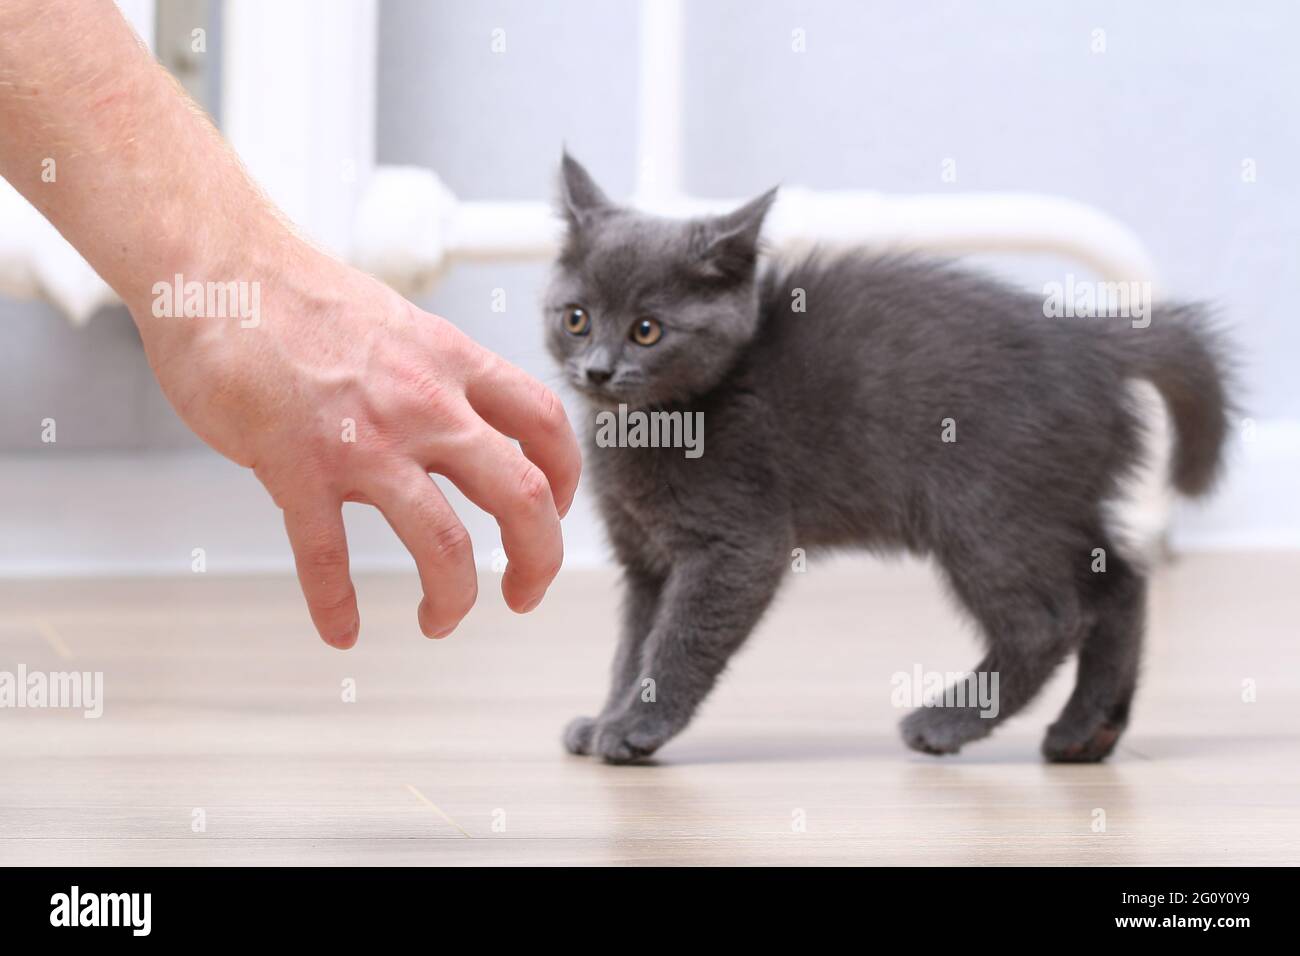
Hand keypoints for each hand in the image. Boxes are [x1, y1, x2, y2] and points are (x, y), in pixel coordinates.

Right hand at [133, 239, 580, 647]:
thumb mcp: (402, 324)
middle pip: (521, 495)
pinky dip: (336, 605)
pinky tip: (340, 630)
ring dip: (452, 597)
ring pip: (442, 542)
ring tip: (440, 620)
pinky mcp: (297, 466)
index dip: (566, 478)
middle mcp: (424, 404)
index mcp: (453, 364)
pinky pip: (326, 557)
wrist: (218, 264)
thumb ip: (438, 376)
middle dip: (537, 560)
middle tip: (524, 592)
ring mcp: (364, 440)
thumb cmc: (300, 295)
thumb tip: (465, 417)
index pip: (546, 425)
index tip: (555, 511)